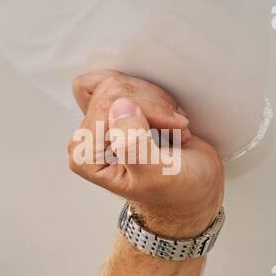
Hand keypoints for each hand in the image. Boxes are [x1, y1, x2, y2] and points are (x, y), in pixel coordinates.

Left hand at [67, 70, 224, 237]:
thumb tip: (120, 108)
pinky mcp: (113, 115)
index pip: (106, 104)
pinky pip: (125, 85)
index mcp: (86, 156)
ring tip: (171, 128)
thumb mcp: (158, 174)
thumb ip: (134, 144)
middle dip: (151, 103)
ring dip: (156, 101)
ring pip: (117, 82)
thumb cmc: (175, 191)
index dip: (148, 108)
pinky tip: (166, 121)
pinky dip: (154, 98)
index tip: (174, 126)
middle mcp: (86, 140)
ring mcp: (99, 125)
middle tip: (173, 128)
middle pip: (109, 88)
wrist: (189, 193)